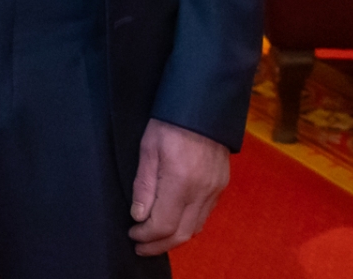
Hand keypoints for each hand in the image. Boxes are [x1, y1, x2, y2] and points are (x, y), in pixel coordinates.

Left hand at [128, 117, 229, 254]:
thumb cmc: (168, 124)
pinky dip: (188, 225)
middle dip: (159, 245)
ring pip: (195, 228)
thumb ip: (144, 185)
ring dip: (174, 238)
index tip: (132, 234)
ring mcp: (215, 190)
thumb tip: (139, 216)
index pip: (164, 225)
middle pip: (182, 234)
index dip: (146, 235)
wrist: (202, 106)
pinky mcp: (220, 186)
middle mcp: (202, 192)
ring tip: (154, 239)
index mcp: (181, 182)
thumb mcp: (147, 149)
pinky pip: (204, 215)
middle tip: (140, 247)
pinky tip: (173, 222)